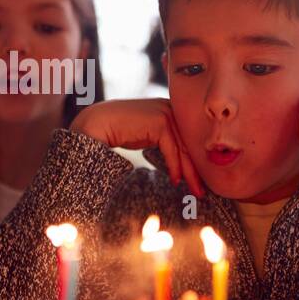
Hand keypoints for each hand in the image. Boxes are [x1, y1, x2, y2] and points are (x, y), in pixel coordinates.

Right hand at [70, 99, 202, 195]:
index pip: (187, 138)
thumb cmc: (118, 130)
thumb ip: (163, 139)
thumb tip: (178, 160)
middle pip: (188, 144)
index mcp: (170, 109)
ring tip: (194, 191)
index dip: (194, 160)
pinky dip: (175, 166)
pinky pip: (172, 148)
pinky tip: (175, 180)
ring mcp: (166, 112)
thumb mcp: (147, 134)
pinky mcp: (160, 121)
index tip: (199, 180)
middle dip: (196, 169)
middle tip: (201, 191)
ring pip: (183, 148)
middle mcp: (170, 108)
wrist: (97, 123)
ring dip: (189, 172)